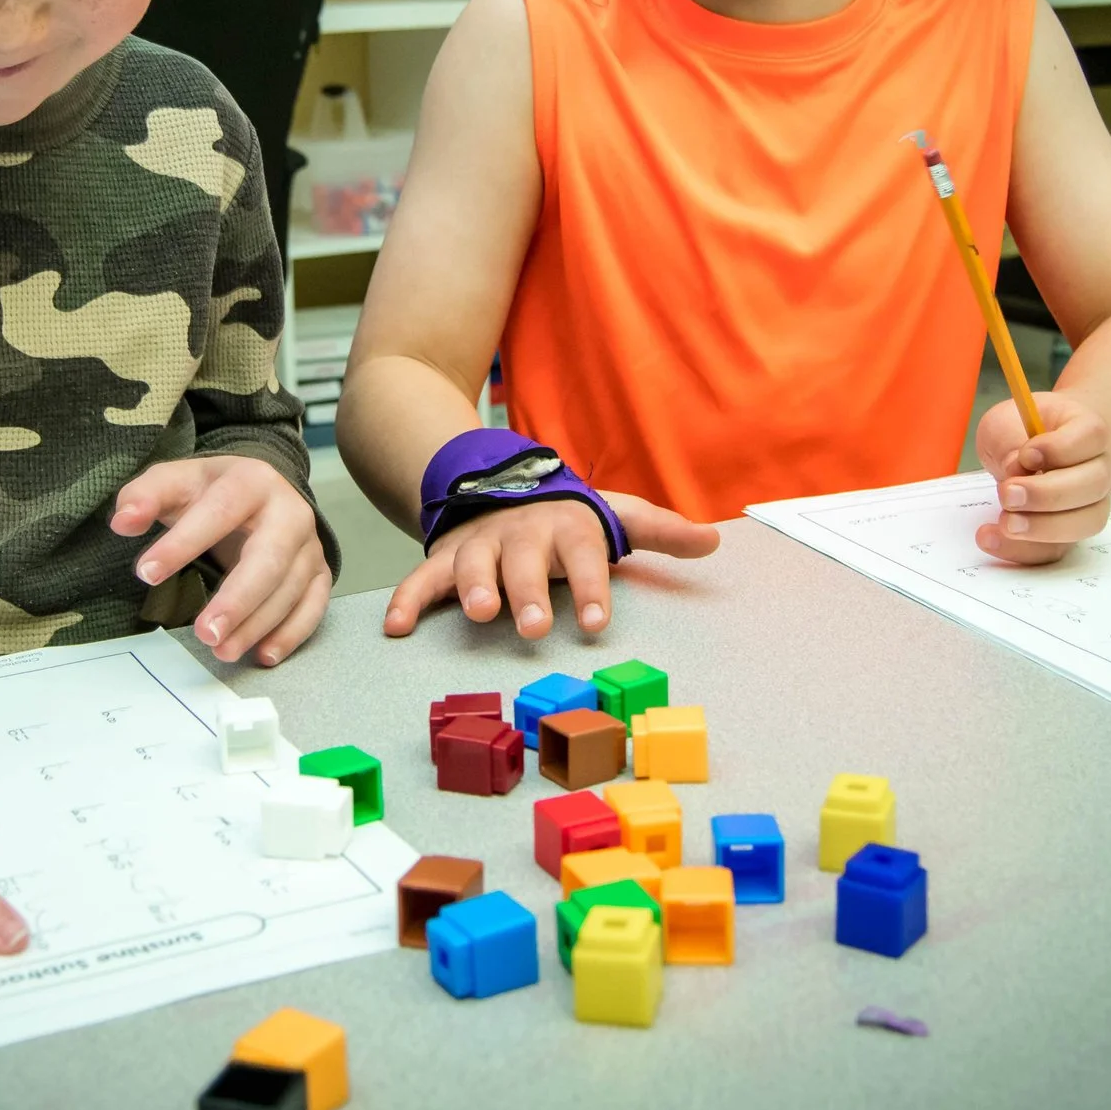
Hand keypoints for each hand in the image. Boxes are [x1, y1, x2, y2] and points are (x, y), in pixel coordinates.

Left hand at [112, 455, 330, 666]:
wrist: (263, 487)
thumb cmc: (213, 490)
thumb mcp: (176, 480)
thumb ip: (144, 496)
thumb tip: (123, 521)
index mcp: (252, 481)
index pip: (219, 511)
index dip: (184, 543)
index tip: (147, 573)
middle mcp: (290, 512)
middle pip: (270, 558)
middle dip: (238, 599)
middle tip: (205, 633)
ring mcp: (308, 545)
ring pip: (291, 589)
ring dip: (258, 624)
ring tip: (221, 650)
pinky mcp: (318, 572)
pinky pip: (314, 607)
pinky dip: (292, 634)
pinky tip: (263, 654)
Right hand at [382, 492, 719, 639]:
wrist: (499, 482)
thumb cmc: (566, 516)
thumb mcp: (613, 515)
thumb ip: (659, 531)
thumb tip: (713, 542)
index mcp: (567, 526)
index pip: (584, 554)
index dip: (591, 587)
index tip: (598, 621)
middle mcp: (522, 533)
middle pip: (525, 560)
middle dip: (529, 592)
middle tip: (536, 627)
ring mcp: (481, 543)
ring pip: (473, 563)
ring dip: (474, 587)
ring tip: (480, 614)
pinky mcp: (446, 557)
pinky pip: (422, 576)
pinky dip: (407, 599)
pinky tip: (397, 627)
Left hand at [974, 389, 1110, 562]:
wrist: (1019, 453)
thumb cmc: (1015, 433)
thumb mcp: (1004, 423)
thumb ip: (1009, 441)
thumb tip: (1016, 470)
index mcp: (1085, 430)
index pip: (1092, 436)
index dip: (1061, 448)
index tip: (1026, 455)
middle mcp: (1096, 468)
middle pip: (1094, 483)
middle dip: (1048, 493)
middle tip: (1007, 493)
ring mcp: (1088, 504)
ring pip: (1085, 522)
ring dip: (1042, 527)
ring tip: (1003, 521)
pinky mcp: (1067, 534)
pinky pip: (1055, 549)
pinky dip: (1021, 549)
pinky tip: (990, 537)